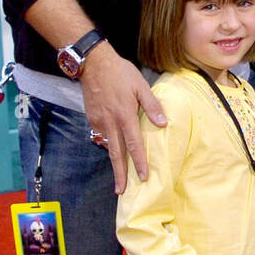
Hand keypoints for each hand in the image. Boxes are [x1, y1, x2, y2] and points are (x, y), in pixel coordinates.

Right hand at [80, 42, 165, 193]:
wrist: (93, 63)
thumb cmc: (120, 73)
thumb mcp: (140, 85)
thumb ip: (152, 105)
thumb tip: (163, 124)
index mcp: (125, 115)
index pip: (134, 144)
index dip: (139, 162)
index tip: (143, 177)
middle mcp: (111, 122)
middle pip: (116, 154)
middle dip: (120, 174)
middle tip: (121, 191)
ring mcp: (99, 122)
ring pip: (108, 147)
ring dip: (114, 163)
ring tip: (119, 178)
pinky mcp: (92, 119)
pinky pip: (101, 136)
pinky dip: (108, 145)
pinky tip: (113, 150)